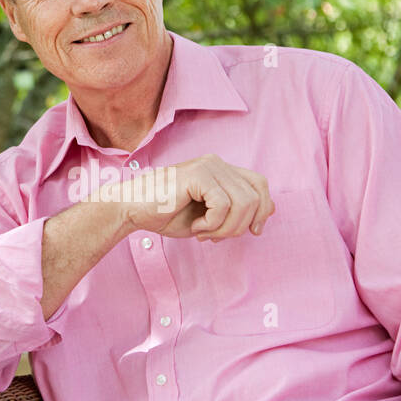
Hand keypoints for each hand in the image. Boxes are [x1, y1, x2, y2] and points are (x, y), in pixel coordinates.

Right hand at [122, 154, 273, 240]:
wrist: (131, 210)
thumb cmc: (165, 214)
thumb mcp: (208, 217)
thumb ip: (236, 211)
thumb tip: (269, 211)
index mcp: (220, 170)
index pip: (260, 185)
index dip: (262, 209)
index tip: (252, 231)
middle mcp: (217, 163)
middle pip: (256, 197)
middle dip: (241, 226)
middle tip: (217, 237)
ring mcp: (208, 166)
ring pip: (243, 203)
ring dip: (226, 228)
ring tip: (204, 234)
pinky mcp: (198, 175)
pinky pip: (224, 206)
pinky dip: (213, 225)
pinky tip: (196, 228)